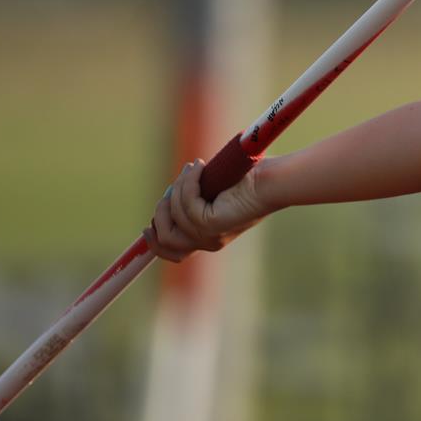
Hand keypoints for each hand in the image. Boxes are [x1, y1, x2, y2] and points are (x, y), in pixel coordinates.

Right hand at [144, 158, 270, 260]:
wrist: (272, 181)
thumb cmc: (249, 181)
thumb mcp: (213, 193)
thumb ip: (191, 199)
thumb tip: (167, 196)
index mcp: (208, 237)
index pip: (172, 252)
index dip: (154, 242)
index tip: (148, 226)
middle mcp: (208, 241)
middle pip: (164, 238)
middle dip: (162, 209)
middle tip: (178, 182)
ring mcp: (210, 235)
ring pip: (173, 216)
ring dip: (177, 188)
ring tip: (195, 168)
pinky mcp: (212, 224)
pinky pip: (187, 203)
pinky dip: (189, 182)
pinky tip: (200, 167)